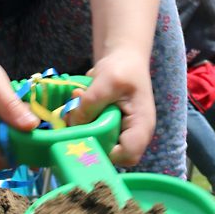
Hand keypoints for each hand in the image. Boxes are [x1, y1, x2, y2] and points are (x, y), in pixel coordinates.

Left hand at [73, 52, 155, 167]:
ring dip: (79, 123)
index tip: (88, 135)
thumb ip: (91, 102)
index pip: (128, 155)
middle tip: (75, 112)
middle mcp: (130, 134)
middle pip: (108, 152)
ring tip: (78, 99)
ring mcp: (117, 132)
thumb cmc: (124, 67)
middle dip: (87, 134)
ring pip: (94, 141)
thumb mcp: (108, 80)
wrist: (123, 58)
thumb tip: (73, 124)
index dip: (107, 152)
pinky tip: (78, 99)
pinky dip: (78, 118)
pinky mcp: (104, 126)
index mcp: (141, 126)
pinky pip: (88, 131)